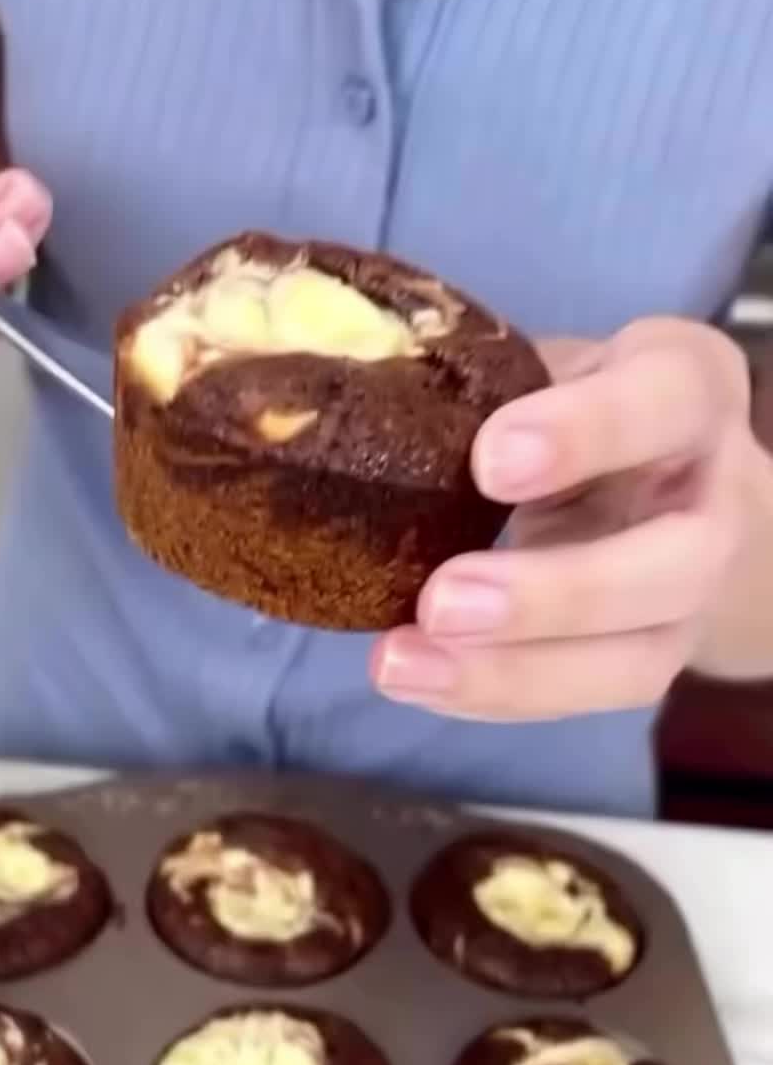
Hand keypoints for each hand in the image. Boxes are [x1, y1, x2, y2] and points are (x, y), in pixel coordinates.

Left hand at [372, 319, 758, 718]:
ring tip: (402, 663)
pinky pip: (586, 697)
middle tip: (442, 602)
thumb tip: (350, 401)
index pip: (662, 402)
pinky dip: (497, 694)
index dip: (584, 434)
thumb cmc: (573, 406)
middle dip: (558, 594)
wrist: (651, 480)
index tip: (490, 460)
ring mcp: (694, 594)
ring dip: (515, 672)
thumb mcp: (545, 367)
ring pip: (635, 658)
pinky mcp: (653, 655)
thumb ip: (482, 385)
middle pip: (673, 564)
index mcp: (689, 390)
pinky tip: (420, 680)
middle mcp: (715, 496)